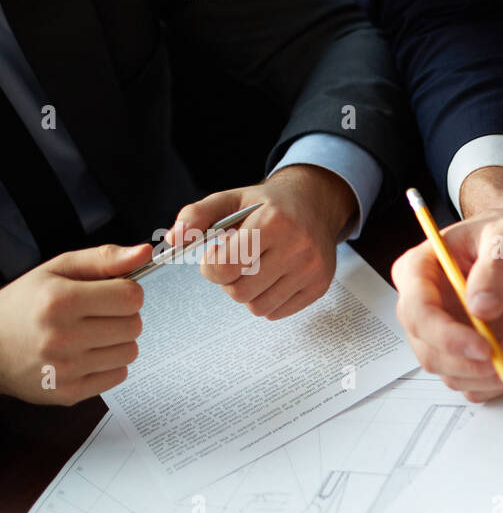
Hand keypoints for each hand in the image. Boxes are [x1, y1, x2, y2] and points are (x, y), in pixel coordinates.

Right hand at [0, 244, 148, 404]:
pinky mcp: (70, 392)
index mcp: (60, 300)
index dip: (128, 292)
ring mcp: (66, 368)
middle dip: (123, 316)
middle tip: (98, 315)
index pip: (131, 297)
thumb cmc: (26, 304)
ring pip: (130, 352)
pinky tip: (85, 355)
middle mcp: (62, 336)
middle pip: (134, 325)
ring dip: (118, 341)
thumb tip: (144, 252)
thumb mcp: (57, 270)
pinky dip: (109, 364)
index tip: (113, 293)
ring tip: (90, 335)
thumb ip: (104, 259)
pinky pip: (119, 375)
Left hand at [168, 165, 357, 320]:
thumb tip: (173, 240)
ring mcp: (311, 270)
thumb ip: (196, 215)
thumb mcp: (231, 199)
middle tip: (234, 263)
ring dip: (247, 293)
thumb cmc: (269, 205)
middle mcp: (297, 247)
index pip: (225, 266)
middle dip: (227, 281)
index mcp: (273, 222)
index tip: (215, 256)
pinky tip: (272, 278)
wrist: (315, 205)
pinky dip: (267, 300)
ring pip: (257, 307)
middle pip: (239, 292)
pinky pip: (277, 312)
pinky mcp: (319, 287)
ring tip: (254, 271)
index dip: (210, 267)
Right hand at [392, 166, 502, 401]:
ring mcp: (441, 333)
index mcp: (418, 271)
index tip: (484, 347)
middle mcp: (422, 307)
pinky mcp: (462, 351)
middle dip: (472, 364)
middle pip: (430, 351)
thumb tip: (482, 306)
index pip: (419, 313)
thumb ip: (494, 267)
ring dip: (488, 377)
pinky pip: (469, 382)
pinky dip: (494, 383)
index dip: (448, 336)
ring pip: (450, 373)